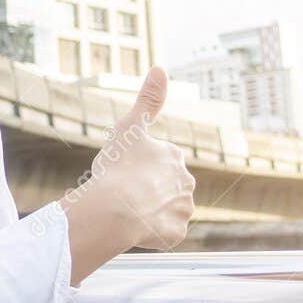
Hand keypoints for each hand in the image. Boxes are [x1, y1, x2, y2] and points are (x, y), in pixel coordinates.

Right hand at [61, 65, 195, 282]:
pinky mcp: (175, 235)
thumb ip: (148, 99)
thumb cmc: (119, 167)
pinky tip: (134, 228)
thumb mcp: (129, 127)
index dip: (138, 165)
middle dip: (147, 189)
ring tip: (127, 211)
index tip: (123, 170)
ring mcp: (182, 211)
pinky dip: (151, 232)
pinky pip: (163, 233)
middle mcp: (186, 183)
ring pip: (165, 210)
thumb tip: (160, 68)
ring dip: (150, 211)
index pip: (158, 160)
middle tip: (122, 191)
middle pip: (164, 185)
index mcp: (174, 158)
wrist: (116, 209)